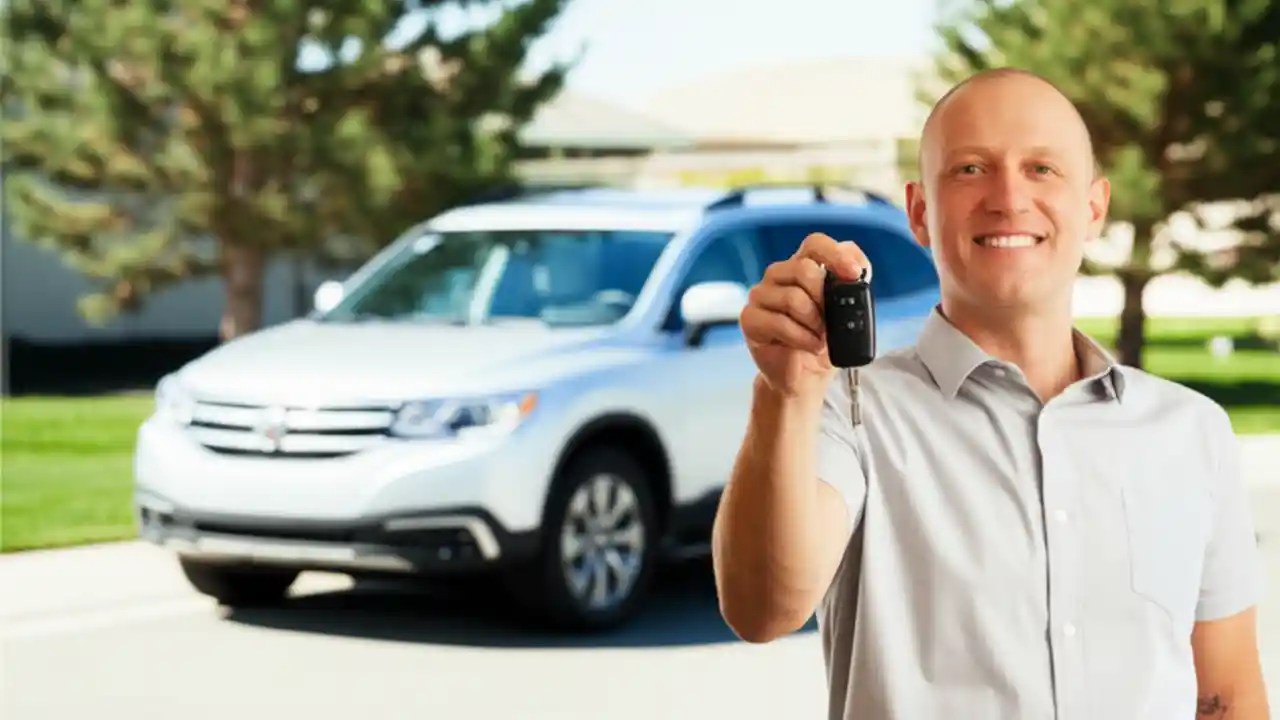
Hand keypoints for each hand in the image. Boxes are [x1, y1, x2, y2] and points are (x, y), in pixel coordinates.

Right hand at [740, 232, 870, 399]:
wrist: (805, 377)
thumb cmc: (822, 340)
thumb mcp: (846, 312)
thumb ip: (851, 285)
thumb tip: (860, 270)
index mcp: (801, 266)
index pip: (815, 244)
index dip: (835, 255)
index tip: (855, 274)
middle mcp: (778, 275)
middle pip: (803, 269)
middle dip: (825, 299)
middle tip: (830, 321)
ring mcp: (760, 296)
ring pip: (793, 298)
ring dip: (815, 323)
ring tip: (820, 337)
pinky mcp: (750, 319)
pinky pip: (780, 322)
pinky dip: (802, 338)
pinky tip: (810, 346)